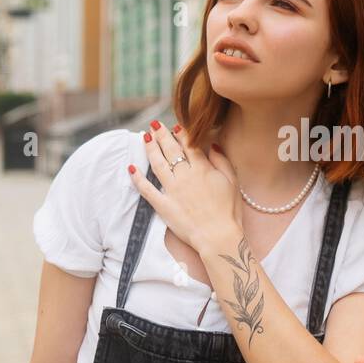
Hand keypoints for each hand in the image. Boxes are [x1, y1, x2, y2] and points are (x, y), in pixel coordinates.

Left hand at [129, 122, 242, 252]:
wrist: (218, 236)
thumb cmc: (229, 212)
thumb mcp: (232, 182)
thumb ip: (222, 161)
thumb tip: (212, 145)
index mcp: (202, 169)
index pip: (188, 145)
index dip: (181, 134)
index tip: (175, 126)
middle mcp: (185, 176)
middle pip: (170, 150)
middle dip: (161, 135)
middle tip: (154, 125)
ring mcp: (172, 190)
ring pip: (157, 164)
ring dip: (150, 149)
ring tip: (145, 137)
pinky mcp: (163, 205)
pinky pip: (146, 190)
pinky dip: (137, 179)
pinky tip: (131, 168)